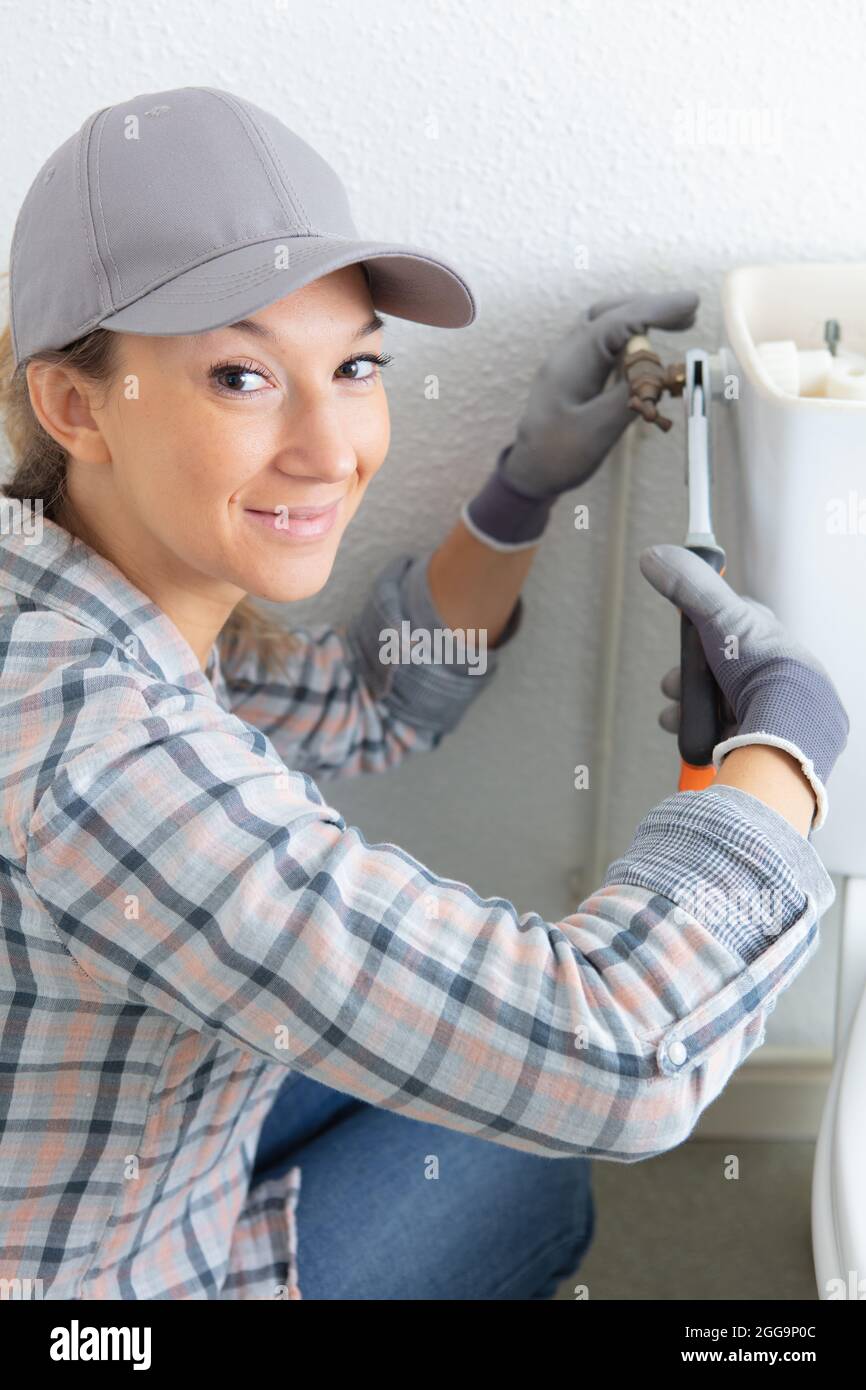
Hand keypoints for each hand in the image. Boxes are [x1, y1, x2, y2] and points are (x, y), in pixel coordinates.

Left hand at [462, 289, 698, 550]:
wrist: (529, 474)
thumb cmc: (558, 456)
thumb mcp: (596, 431)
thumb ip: (627, 397)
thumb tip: (659, 371)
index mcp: (571, 363)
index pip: (616, 322)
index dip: (655, 310)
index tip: (691, 303)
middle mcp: (569, 353)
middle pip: (610, 312)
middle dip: (651, 307)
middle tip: (690, 312)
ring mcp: (570, 361)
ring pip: (606, 323)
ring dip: (641, 316)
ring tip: (679, 322)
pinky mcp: (576, 372)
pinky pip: (604, 341)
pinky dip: (631, 335)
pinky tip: (649, 344)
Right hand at [640, 544, 849, 827]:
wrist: (787, 722)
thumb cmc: (763, 666)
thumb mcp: (720, 614)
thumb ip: (688, 584)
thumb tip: (653, 556)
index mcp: (758, 638)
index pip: (718, 630)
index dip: (693, 635)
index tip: (683, 640)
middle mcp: (757, 671)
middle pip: (704, 671)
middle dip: (681, 679)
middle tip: (678, 684)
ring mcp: (753, 705)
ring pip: (703, 704)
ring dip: (683, 708)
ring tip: (682, 713)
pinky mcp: (746, 736)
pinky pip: (709, 733)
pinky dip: (695, 732)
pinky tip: (695, 732)